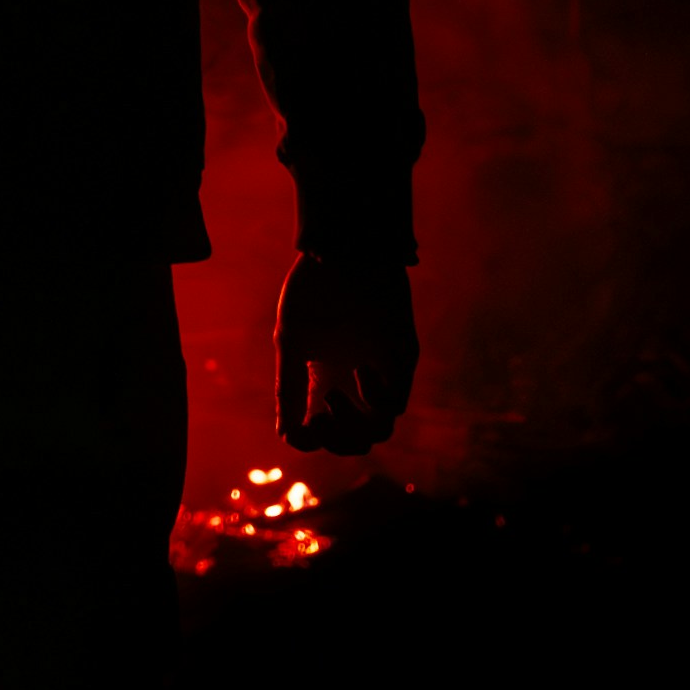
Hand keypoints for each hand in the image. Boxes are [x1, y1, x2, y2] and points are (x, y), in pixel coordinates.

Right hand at [276, 254, 415, 456]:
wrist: (344, 248)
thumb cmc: (314, 288)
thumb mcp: (292, 342)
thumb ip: (290, 389)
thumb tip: (286, 436)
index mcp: (326, 379)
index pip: (325, 432)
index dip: (311, 440)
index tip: (299, 426)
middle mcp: (357, 382)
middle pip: (357, 440)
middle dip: (335, 441)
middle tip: (317, 417)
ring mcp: (383, 372)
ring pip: (379, 430)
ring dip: (352, 426)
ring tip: (332, 394)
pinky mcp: (402, 357)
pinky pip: (395, 403)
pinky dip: (373, 397)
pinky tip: (359, 368)